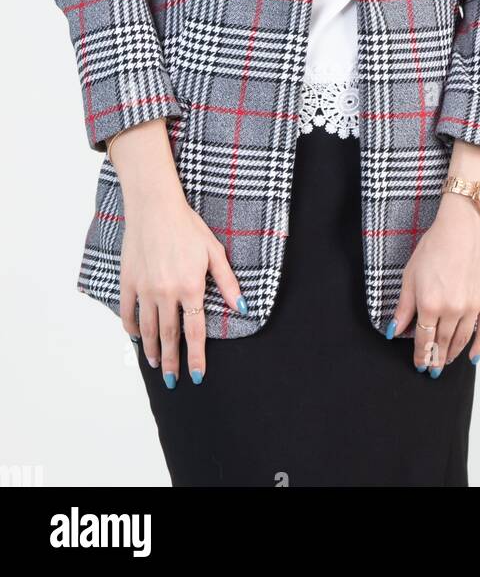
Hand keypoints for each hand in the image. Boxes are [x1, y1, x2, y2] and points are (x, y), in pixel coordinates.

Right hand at [115, 137, 244, 387]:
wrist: (155, 207)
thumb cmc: (188, 226)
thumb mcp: (215, 252)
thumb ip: (228, 283)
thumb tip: (242, 307)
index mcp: (190, 287)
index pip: (195, 332)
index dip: (196, 357)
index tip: (196, 377)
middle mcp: (166, 293)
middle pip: (169, 336)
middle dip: (173, 361)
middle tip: (174, 381)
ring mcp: (145, 288)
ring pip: (147, 329)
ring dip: (152, 350)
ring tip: (156, 364)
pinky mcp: (128, 281)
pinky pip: (128, 312)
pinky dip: (131, 328)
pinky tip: (136, 337)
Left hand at [390, 193, 479, 372]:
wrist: (464, 227)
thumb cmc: (435, 246)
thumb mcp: (410, 275)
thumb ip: (404, 307)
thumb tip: (394, 331)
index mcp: (430, 304)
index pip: (424, 340)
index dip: (421, 355)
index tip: (420, 365)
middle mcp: (452, 310)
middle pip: (443, 343)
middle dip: (436, 359)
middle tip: (433, 370)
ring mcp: (472, 306)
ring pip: (462, 340)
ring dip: (454, 354)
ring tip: (447, 362)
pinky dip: (479, 347)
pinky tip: (473, 357)